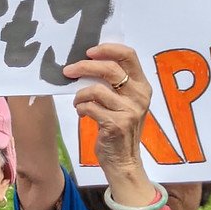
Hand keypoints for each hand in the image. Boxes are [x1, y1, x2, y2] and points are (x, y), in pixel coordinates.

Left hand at [63, 43, 156, 209]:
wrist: (124, 161)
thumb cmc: (118, 127)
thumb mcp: (123, 102)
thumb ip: (113, 83)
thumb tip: (87, 61)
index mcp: (142, 85)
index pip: (129, 55)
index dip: (108, 49)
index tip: (89, 51)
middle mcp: (140, 96)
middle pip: (110, 69)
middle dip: (84, 66)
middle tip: (68, 70)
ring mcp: (130, 110)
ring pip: (95, 89)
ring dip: (80, 94)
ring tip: (78, 102)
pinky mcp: (117, 124)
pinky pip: (90, 107)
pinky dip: (81, 108)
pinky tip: (82, 113)